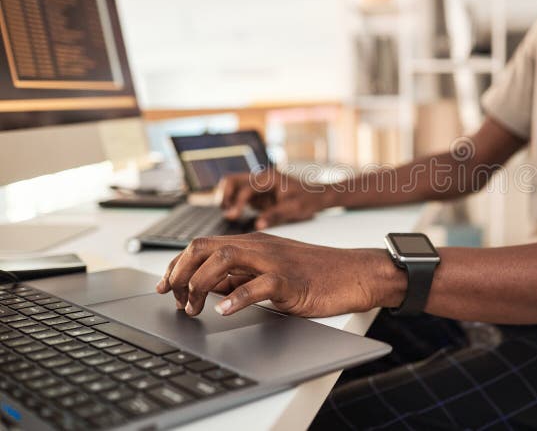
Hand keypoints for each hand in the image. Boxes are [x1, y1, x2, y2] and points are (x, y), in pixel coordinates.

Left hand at [155, 233, 404, 317]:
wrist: (355, 273)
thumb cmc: (316, 274)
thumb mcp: (271, 272)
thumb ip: (240, 276)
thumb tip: (207, 287)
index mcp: (252, 243)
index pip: (201, 245)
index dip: (176, 265)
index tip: (166, 286)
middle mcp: (259, 247)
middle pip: (204, 248)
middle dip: (180, 273)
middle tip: (176, 300)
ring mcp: (274, 261)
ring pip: (224, 259)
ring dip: (200, 284)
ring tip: (195, 308)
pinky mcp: (290, 280)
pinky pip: (258, 285)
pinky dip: (236, 298)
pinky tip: (224, 311)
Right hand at [218, 169, 332, 229]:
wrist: (318, 196)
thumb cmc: (308, 199)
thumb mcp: (294, 208)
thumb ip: (275, 215)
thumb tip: (257, 224)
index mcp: (269, 178)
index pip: (245, 188)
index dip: (237, 203)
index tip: (233, 217)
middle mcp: (260, 178)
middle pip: (231, 180)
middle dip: (225, 195)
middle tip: (227, 213)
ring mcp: (258, 186)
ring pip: (232, 187)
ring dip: (227, 199)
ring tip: (230, 215)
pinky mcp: (257, 195)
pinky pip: (239, 196)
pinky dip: (233, 204)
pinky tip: (235, 216)